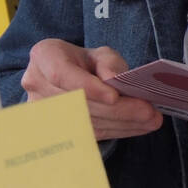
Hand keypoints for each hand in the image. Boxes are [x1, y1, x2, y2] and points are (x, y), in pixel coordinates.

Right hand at [22, 38, 160, 140]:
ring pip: (85, 122)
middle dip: (117, 109)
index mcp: (44, 56)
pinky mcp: (56, 130)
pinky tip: (139, 127)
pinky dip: (117, 131)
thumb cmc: (85, 62)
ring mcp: (42, 111)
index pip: (61, 74)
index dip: (87, 87)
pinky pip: (88, 133)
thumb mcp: (99, 53)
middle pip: (78, 103)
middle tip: (148, 111)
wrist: (71, 77)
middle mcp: (37, 84)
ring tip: (151, 119)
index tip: (114, 96)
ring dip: (122, 123)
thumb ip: (108, 62)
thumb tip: (113, 79)